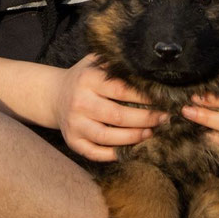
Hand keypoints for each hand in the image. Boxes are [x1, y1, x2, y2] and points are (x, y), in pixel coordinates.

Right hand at [53, 54, 167, 162]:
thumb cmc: (85, 78)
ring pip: (107, 137)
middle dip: (145, 119)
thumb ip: (117, 63)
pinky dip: (114, 154)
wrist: (54, 95)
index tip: (163, 99)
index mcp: (87, 79)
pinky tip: (131, 150)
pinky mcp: (72, 141)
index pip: (121, 89)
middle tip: (164, 119)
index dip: (144, 96)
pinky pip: (95, 153)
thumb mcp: (96, 62)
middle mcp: (79, 102)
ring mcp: (74, 124)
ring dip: (133, 138)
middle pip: (117, 116)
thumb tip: (149, 65)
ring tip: (151, 133)